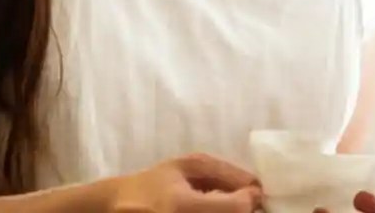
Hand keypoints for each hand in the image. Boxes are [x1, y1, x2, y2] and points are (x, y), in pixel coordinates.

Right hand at [108, 153, 262, 211]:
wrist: (118, 207)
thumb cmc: (154, 182)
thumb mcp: (186, 165)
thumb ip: (224, 171)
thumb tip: (256, 184)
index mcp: (181, 205)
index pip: (236, 208)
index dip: (250, 199)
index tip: (250, 192)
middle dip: (244, 210)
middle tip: (239, 200)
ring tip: (220, 205)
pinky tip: (211, 212)